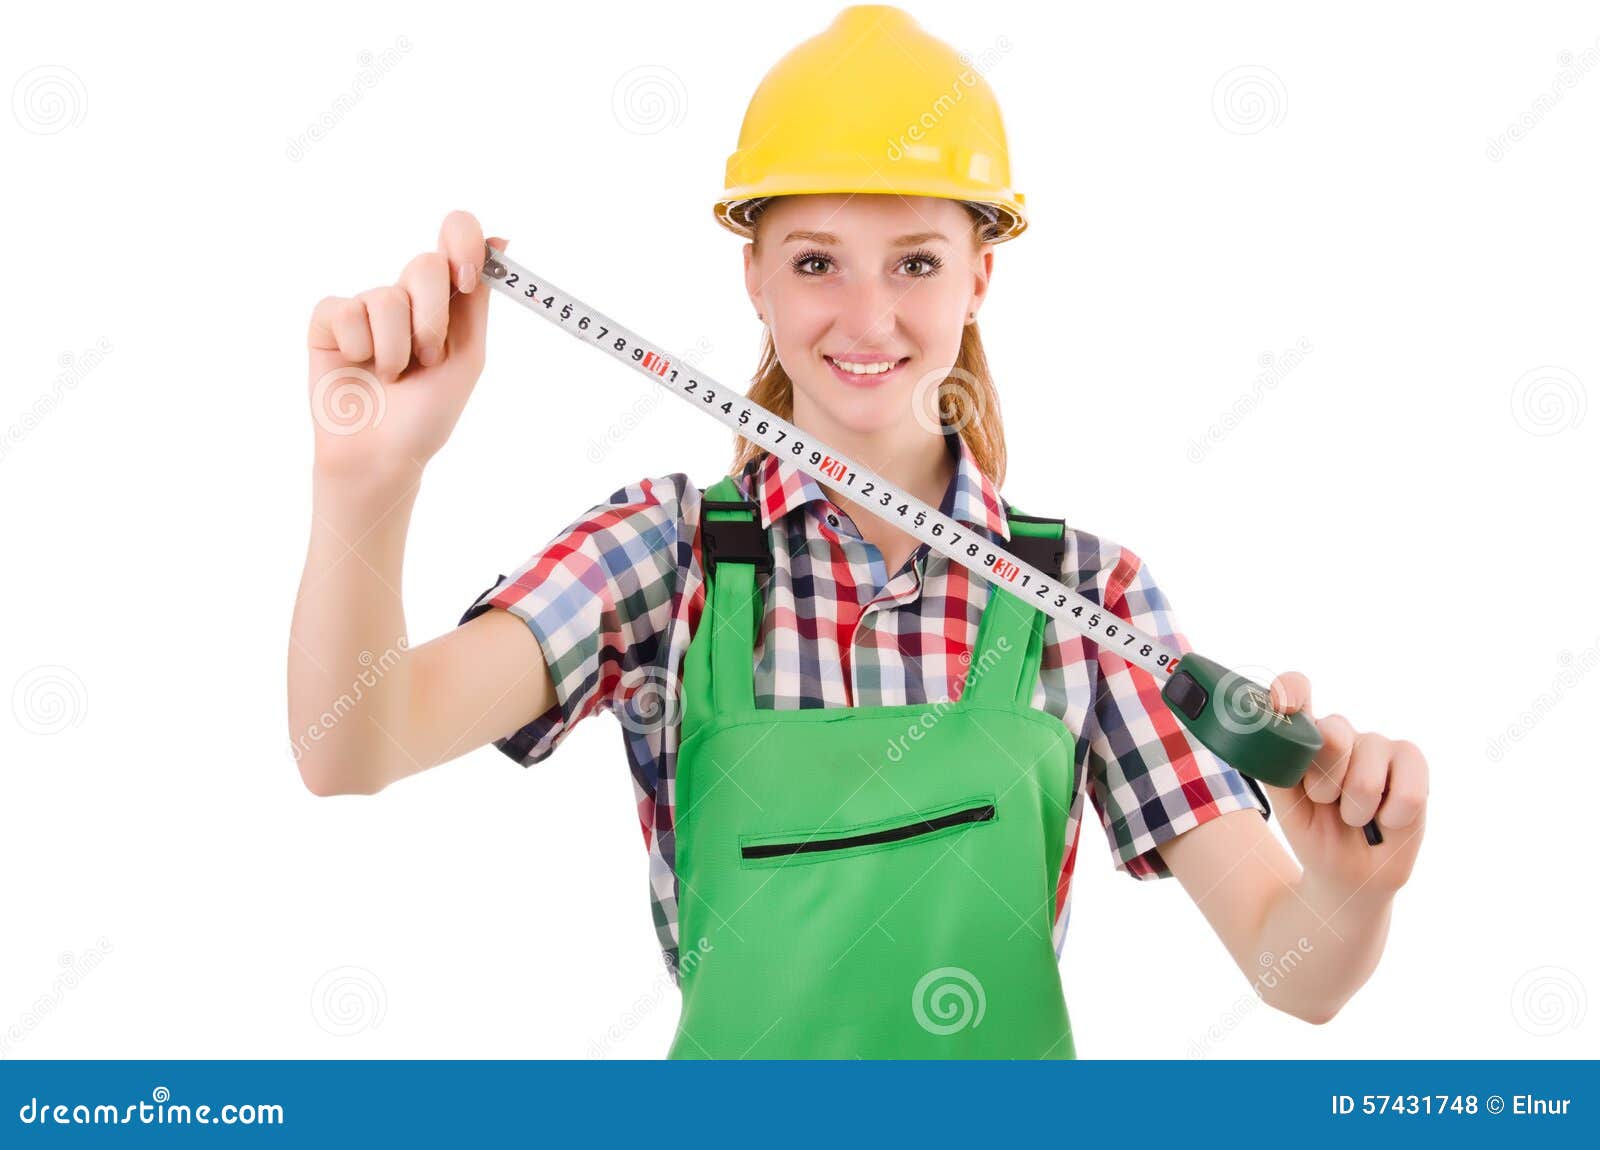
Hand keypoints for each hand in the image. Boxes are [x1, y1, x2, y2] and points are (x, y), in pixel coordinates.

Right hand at [306, 210, 505, 486]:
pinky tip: (358, 367)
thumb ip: (478, 300)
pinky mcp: (327, 321)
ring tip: (393, 375)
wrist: (383, 456)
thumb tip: (501, 240)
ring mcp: (365, 305)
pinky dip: (359, 347)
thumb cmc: (427, 413)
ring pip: (385, 298)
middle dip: (432, 320)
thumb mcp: (466, 357)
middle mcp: (405, 295)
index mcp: (445, 299)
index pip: (455, 234)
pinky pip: (345, 312)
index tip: (466, 279)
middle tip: (428, 358)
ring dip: (396, 349)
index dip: (462, 242)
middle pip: (424, 265)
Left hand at [1258, 671, 1428, 900]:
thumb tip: (1262, 736)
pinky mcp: (1412, 763)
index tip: (1283, 705)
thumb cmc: (1314, 832)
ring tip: (1354, 816)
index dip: (1291, 691)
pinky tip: (1385, 820)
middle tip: (1324, 801)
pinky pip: (1409, 790)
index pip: (1297, 691)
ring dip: (1356, 808)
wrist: (1347, 874)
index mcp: (1304, 736)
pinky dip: (1393, 816)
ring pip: (1367, 772)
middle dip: (1325, 780)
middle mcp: (1340, 732)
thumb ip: (1275, 766)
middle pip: (1333, 732)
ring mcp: (1377, 745)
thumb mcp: (1286, 803)